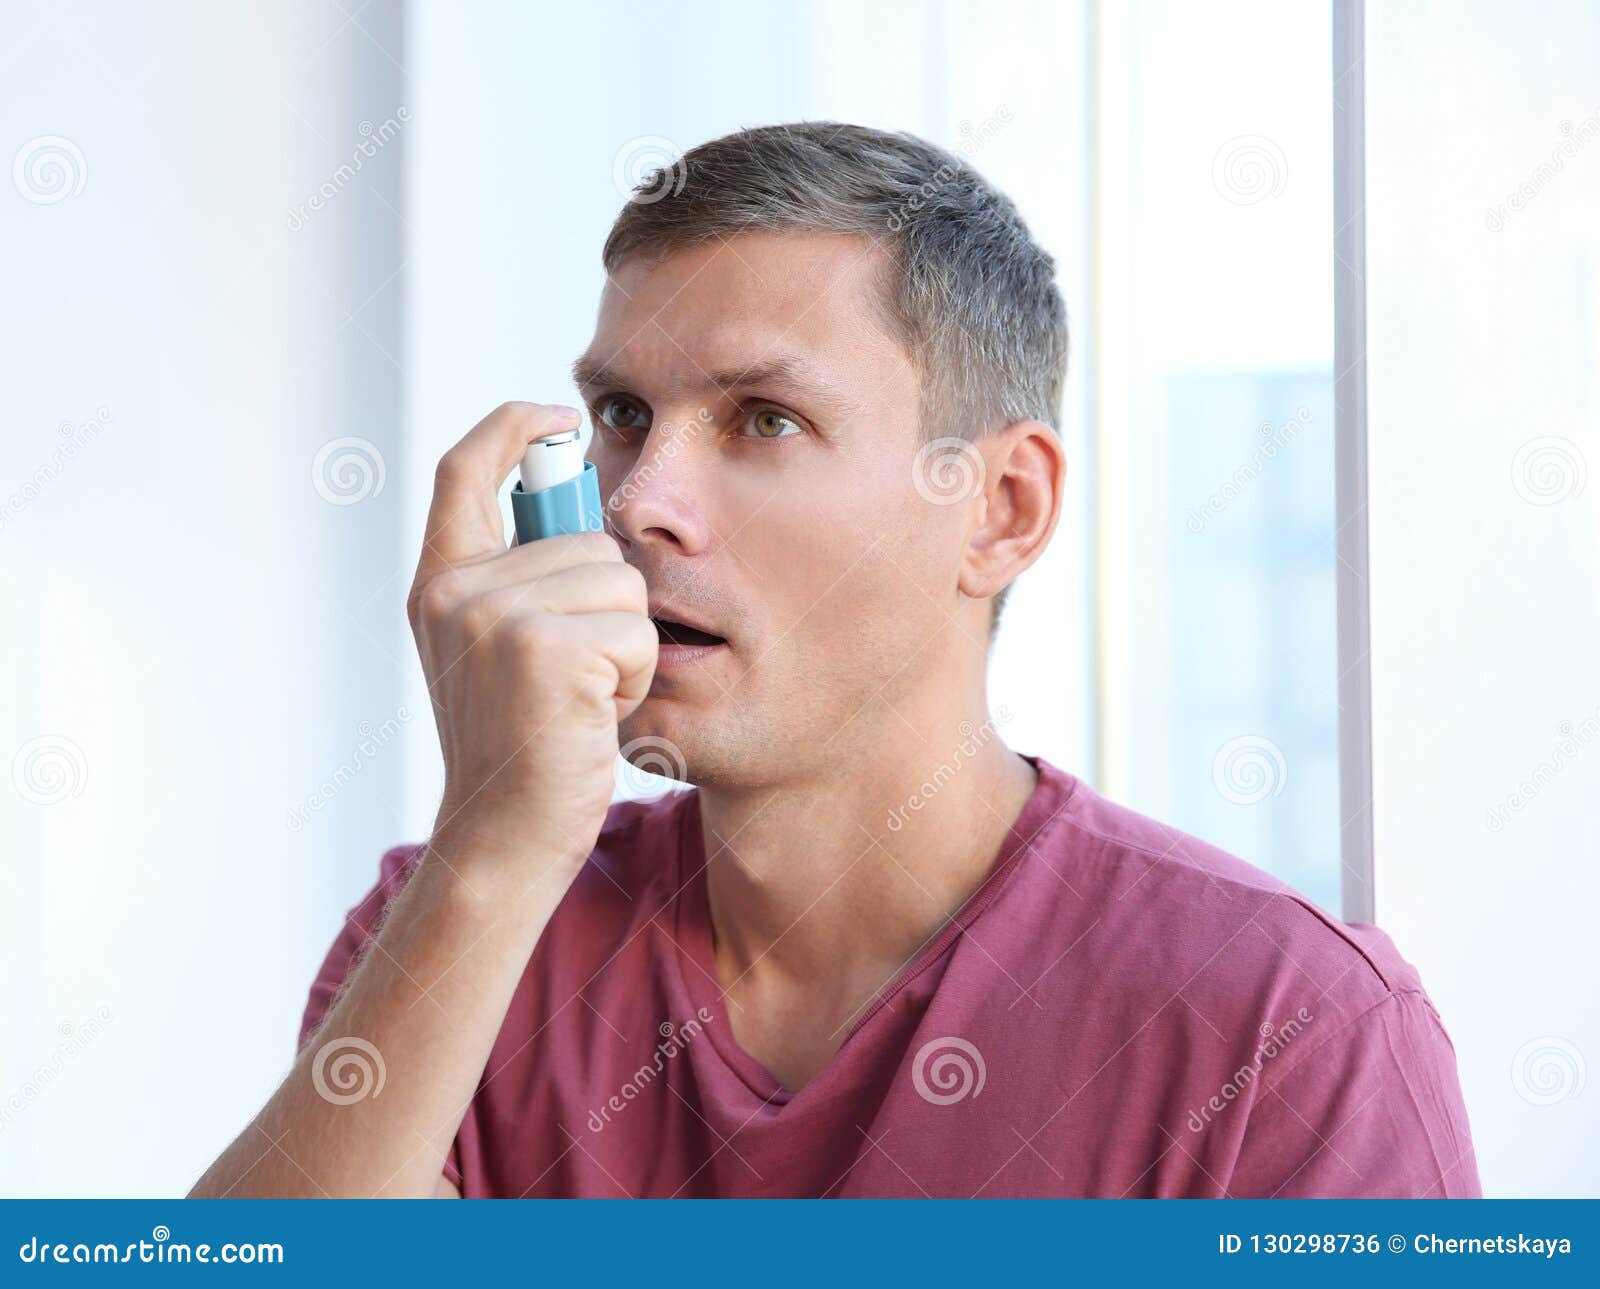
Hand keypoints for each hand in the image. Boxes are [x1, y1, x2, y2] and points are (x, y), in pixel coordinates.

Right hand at [407, 402, 656, 876]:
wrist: (505, 835)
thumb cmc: (520, 744)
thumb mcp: (496, 650)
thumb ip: (518, 580)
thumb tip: (577, 501)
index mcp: (440, 583)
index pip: (464, 470)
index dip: (512, 428)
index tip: (558, 416)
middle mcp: (457, 590)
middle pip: (589, 540)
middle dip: (609, 606)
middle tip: (570, 676)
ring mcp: (495, 616)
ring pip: (622, 584)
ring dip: (625, 644)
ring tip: (580, 697)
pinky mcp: (544, 649)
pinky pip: (637, 630)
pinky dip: (635, 677)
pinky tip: (594, 715)